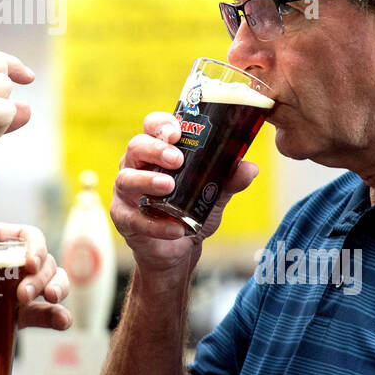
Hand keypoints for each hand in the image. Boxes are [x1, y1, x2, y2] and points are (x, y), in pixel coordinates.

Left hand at [0, 223, 71, 353]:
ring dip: (56, 290)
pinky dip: (55, 317)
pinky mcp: (13, 318)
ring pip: (50, 284)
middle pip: (42, 262)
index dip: (35, 245)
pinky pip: (41, 315)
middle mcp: (9, 263)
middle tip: (22, 295)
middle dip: (42, 276)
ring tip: (51, 302)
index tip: (30, 262)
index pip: (25, 236)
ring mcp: (14, 291)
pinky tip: (63, 321)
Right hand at [111, 111, 258, 276]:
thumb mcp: (213, 194)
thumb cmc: (190, 211)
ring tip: (168, 186)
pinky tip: (176, 229)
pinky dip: (156, 225)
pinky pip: (135, 218)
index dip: (161, 124)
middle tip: (176, 159)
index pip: (152, 126)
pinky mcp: (124, 218)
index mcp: (156, 152)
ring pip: (127, 179)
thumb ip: (229, 180)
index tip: (177, 131)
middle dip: (155, 149)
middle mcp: (137, 166)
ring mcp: (126, 192)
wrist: (180, 250)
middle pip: (136, 146)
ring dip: (147, 180)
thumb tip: (250, 168)